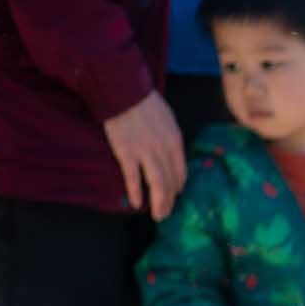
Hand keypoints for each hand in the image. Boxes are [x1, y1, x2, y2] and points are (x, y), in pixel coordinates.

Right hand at [102, 90, 186, 219]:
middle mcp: (164, 150)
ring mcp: (145, 152)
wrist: (123, 90)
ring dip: (159, 203)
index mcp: (175, 141)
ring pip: (157, 184)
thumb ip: (170, 139)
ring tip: (158, 215)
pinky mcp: (126, 152)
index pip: (181, 171)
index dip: (179, 186)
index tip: (176, 194)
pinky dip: (136, 192)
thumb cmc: (145, 102)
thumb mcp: (167, 119)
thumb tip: (170, 156)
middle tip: (166, 213)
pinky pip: (133, 178)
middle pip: (171, 182)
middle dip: (170, 200)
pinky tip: (137, 204)